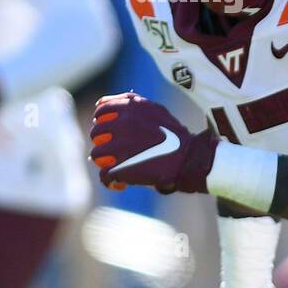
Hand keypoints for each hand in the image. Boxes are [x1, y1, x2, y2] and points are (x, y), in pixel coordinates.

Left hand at [90, 92, 216, 192]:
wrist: (190, 158)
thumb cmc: (175, 135)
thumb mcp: (155, 110)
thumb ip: (130, 104)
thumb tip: (100, 103)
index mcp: (130, 108)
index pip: (101, 112)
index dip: (102, 122)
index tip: (110, 131)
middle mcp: (122, 124)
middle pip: (97, 134)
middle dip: (104, 142)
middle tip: (117, 151)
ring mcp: (119, 146)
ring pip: (97, 155)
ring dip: (106, 161)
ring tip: (119, 166)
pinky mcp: (120, 167)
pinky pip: (104, 175)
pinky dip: (111, 181)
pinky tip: (120, 184)